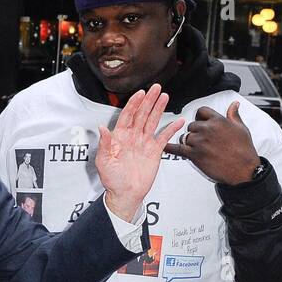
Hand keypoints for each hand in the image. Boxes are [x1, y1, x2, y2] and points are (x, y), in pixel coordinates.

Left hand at [95, 85, 185, 221]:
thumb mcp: (104, 162)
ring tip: (165, 96)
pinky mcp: (154, 151)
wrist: (126, 194)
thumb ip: (105, 144)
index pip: (127, 115)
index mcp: (120, 137)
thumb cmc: (113, 180)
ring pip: (153, 121)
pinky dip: (171, 129)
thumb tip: (102, 128)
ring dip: (158, 109)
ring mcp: (144, 143)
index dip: (134, 104)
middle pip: (142, 114)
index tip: (140, 93)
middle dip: (149, 100)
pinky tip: (178, 121)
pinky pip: (164, 137)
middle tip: (156, 88)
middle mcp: (133, 137)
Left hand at [163, 101, 260, 184]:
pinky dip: (170, 148)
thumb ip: (234, 115)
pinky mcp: (195, 155)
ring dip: (189, 142)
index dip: (200, 118)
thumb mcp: (241, 128)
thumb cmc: (244, 150)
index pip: (201, 111)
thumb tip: (234, 104)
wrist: (243, 170)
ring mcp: (200, 142)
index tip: (202, 123)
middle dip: (195, 132)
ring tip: (200, 150)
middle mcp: (207, 129)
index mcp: (218, 120)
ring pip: (186, 137)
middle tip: (204, 141)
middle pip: (192, 125)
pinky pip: (178, 149)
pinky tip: (163, 146)